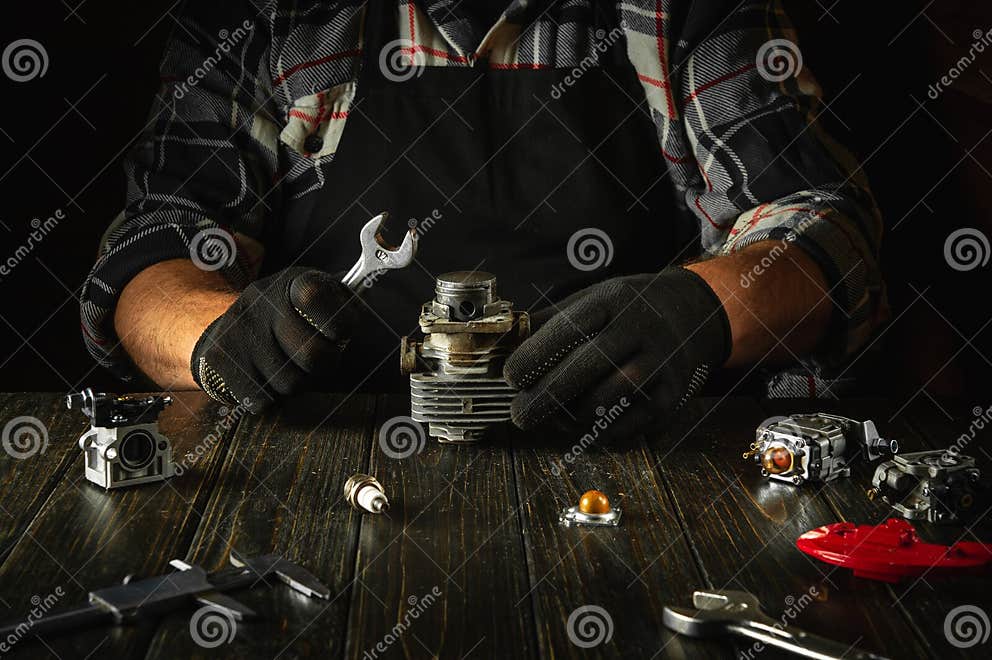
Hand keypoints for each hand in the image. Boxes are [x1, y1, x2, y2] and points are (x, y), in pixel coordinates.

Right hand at [191, 267, 355, 411]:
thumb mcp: (320, 302)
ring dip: (297, 384)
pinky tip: (265, 378)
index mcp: (293, 283)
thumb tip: (363, 317)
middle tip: (321, 360)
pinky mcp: (219, 357)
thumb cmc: (293, 319)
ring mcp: (238, 328)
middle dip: (325, 365)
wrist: (232, 329)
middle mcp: (261, 299)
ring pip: (290, 383)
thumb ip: (344, 309)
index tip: (340, 335)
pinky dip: (269, 398)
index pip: (316, 297)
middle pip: (313, 355)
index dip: (339, 323)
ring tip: (289, 366)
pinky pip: (262, 399)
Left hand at [504, 268, 730, 436]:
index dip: (536, 355)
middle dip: (546, 396)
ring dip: (573, 416)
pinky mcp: (674, 395)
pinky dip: (601, 432)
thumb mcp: (593, 299)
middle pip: (587, 367)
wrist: (695, 312)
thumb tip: (505, 345)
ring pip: (610, 399)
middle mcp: (640, 329)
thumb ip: (550, 322)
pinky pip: (632, 423)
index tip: (510, 377)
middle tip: (520, 415)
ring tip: (556, 418)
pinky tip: (585, 426)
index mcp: (613, 301)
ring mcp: (661, 363)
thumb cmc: (628, 310)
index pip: (570, 327)